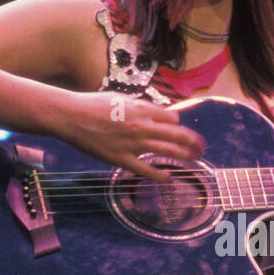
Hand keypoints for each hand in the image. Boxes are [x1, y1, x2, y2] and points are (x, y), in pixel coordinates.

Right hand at [62, 92, 205, 181]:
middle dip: (193, 142)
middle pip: (177, 135)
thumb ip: (138, 107)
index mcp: (142, 109)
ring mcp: (134, 144)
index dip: (176, 125)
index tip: (177, 130)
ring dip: (184, 156)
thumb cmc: (93, 105)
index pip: (171, 119)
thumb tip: (152, 112)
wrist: (71, 116)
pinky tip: (167, 176)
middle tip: (202, 147)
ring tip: (194, 160)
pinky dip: (159, 174)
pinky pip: (146, 170)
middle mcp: (142, 126)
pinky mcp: (122, 159)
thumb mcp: (120, 98)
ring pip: (167, 151)